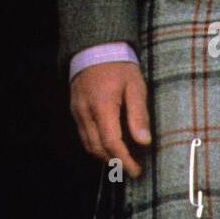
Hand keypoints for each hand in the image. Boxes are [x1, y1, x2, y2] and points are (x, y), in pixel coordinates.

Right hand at [70, 62, 151, 176]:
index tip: (136, 171)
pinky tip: (108, 146)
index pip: (111, 143)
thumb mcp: (135, 86)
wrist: (95, 47)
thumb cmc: (119, 66)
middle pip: (98, 148)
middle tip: (132, 168)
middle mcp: (86, 112)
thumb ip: (139, 115)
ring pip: (88, 144)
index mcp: (103, 106)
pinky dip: (95, 145)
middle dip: (115, 162)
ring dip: (104, 156)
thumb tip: (144, 142)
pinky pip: (83, 135)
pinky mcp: (75, 109)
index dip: (124, 160)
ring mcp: (77, 111)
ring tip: (122, 160)